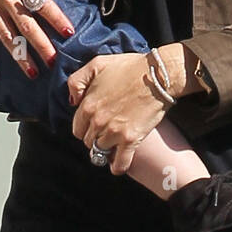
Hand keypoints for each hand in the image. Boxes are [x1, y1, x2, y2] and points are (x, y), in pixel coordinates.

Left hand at [67, 53, 171, 175]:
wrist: (158, 75)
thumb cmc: (129, 67)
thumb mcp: (96, 64)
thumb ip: (77, 81)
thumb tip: (73, 101)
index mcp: (87, 105)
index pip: (77, 128)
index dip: (86, 126)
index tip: (95, 123)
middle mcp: (97, 121)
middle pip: (88, 141)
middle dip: (96, 137)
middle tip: (107, 130)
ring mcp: (114, 132)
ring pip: (101, 151)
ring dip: (107, 148)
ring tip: (116, 141)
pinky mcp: (131, 139)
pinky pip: (119, 163)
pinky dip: (118, 166)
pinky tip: (119, 163)